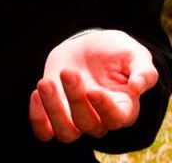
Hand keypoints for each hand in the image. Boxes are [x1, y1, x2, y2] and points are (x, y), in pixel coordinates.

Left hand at [30, 29, 158, 142]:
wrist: (88, 46)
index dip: (104, 108)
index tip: (93, 90)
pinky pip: (45, 131)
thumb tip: (138, 87)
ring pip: (66, 133)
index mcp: (125, 108)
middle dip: (75, 98)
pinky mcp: (56, 112)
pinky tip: (37, 94)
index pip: (117, 119)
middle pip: (88, 124)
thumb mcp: (134, 54)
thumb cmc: (115, 52)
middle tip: (68, 72)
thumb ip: (144, 70)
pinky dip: (38, 119)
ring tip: (45, 83)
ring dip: (53, 111)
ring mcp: (76, 118)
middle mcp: (101, 119)